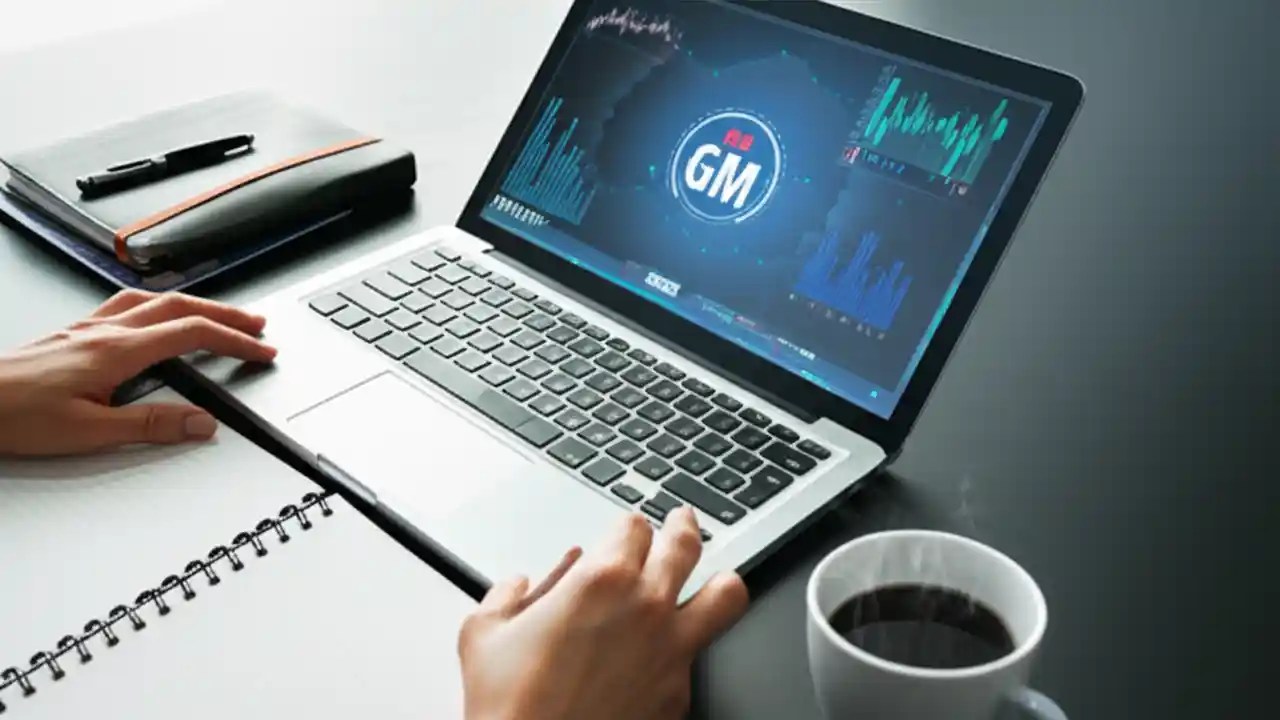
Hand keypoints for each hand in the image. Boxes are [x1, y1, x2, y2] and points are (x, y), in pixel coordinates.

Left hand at [0, 290, 276, 456]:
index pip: (191, 335)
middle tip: (256, 325)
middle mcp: (104, 331)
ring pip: (153, 300)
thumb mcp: (89, 433)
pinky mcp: (73, 334)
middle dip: (225, 314)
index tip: (262, 351)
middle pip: (179, 306)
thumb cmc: (14, 416)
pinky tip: (155, 314)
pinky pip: (126, 305)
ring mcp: (87, 328)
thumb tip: (200, 423)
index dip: (234, 341)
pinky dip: (157, 305)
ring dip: (194, 303)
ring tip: (217, 314)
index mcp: (116, 351)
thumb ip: (150, 427)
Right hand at [459, 508, 749, 719]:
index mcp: (602, 580)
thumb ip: (507, 596)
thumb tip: (520, 585)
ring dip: (720, 579)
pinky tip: (673, 652)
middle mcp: (647, 606)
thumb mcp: (484, 633)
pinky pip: (700, 656)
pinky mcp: (680, 692)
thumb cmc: (509, 705)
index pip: (634, 526)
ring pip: (727, 594)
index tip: (626, 531)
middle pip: (686, 544)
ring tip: (717, 577)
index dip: (628, 526)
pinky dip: (689, 649)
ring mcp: (673, 650)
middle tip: (681, 522)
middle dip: (683, 526)